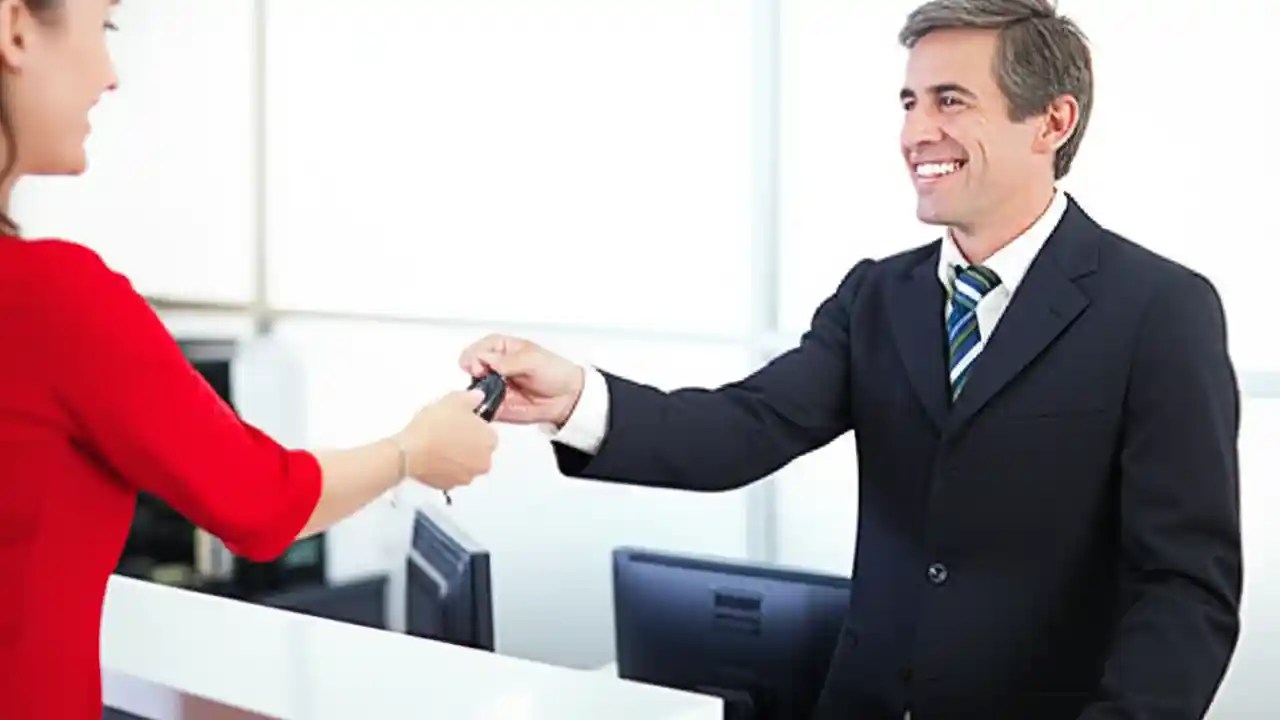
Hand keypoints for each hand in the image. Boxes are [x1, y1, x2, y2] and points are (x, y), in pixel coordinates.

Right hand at [397, 390, 497, 490]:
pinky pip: (450, 475)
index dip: (474, 426)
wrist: (411, 451)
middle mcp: (483, 462)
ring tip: (439, 444)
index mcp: (489, 440)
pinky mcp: (448, 485)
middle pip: (479, 450)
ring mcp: (466, 476)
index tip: (462, 422)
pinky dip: (444, 468)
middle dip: (467, 443)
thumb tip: (477, 397)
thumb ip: (472, 398)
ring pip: (465, 464)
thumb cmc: (434, 428)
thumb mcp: (455, 400)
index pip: (488, 432)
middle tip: (449, 431)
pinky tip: (432, 457)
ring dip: (457, 457)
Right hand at [458, 334, 584, 425]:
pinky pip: (481, 407)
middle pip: (470, 366)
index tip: (481, 364)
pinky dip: (479, 407)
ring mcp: (494, 387)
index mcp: (502, 349)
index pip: (479, 348)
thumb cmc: (554, 372)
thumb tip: (488, 361)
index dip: (476, 355)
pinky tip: (485, 405)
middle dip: (472, 371)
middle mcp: (494, 367)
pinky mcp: (496, 406)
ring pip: (472, 388)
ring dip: (474, 390)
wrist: (567, 398)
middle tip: (481, 376)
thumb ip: (510, 360)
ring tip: (484, 393)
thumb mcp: (534, 360)